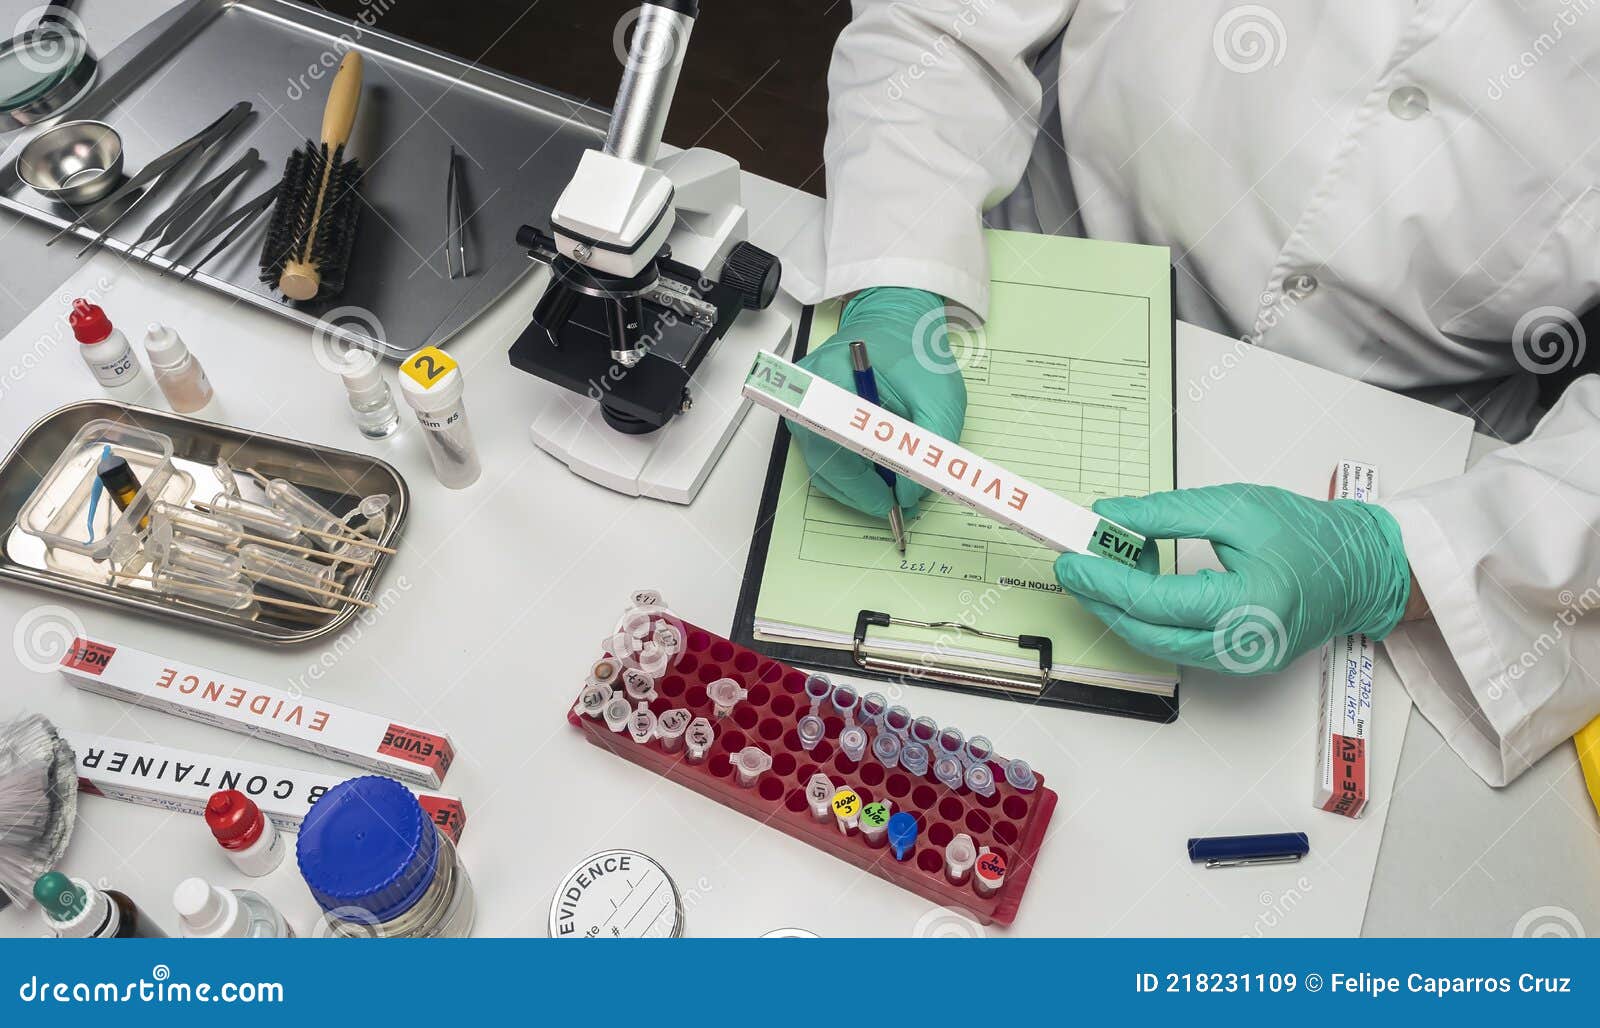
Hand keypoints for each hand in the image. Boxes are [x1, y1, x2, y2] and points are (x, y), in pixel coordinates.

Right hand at [790, 287, 966, 516]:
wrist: (896, 322)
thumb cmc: (914, 352)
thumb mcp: (939, 396)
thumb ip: (929, 445)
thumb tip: (911, 492)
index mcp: (829, 379)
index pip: (837, 446)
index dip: (865, 484)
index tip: (893, 502)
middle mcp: (806, 396)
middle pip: (824, 463)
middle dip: (863, 491)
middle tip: (897, 504)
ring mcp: (806, 409)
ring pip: (824, 468)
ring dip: (859, 487)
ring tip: (893, 489)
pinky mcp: (814, 418)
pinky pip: (828, 459)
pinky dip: (854, 475)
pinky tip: (880, 475)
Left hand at [1053, 484, 1411, 674]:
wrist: (1359, 569)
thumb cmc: (1309, 535)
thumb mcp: (1234, 507)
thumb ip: (1166, 515)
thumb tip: (1111, 517)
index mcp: (1248, 605)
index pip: (1156, 602)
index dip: (1106, 582)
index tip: (1073, 559)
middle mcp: (1242, 644)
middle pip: (1148, 632)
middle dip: (1102, 600)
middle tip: (1073, 568)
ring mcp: (1239, 660)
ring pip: (1158, 644)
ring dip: (1122, 610)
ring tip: (1102, 571)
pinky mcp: (1235, 661)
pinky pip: (1177, 645)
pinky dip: (1150, 618)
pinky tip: (1138, 588)